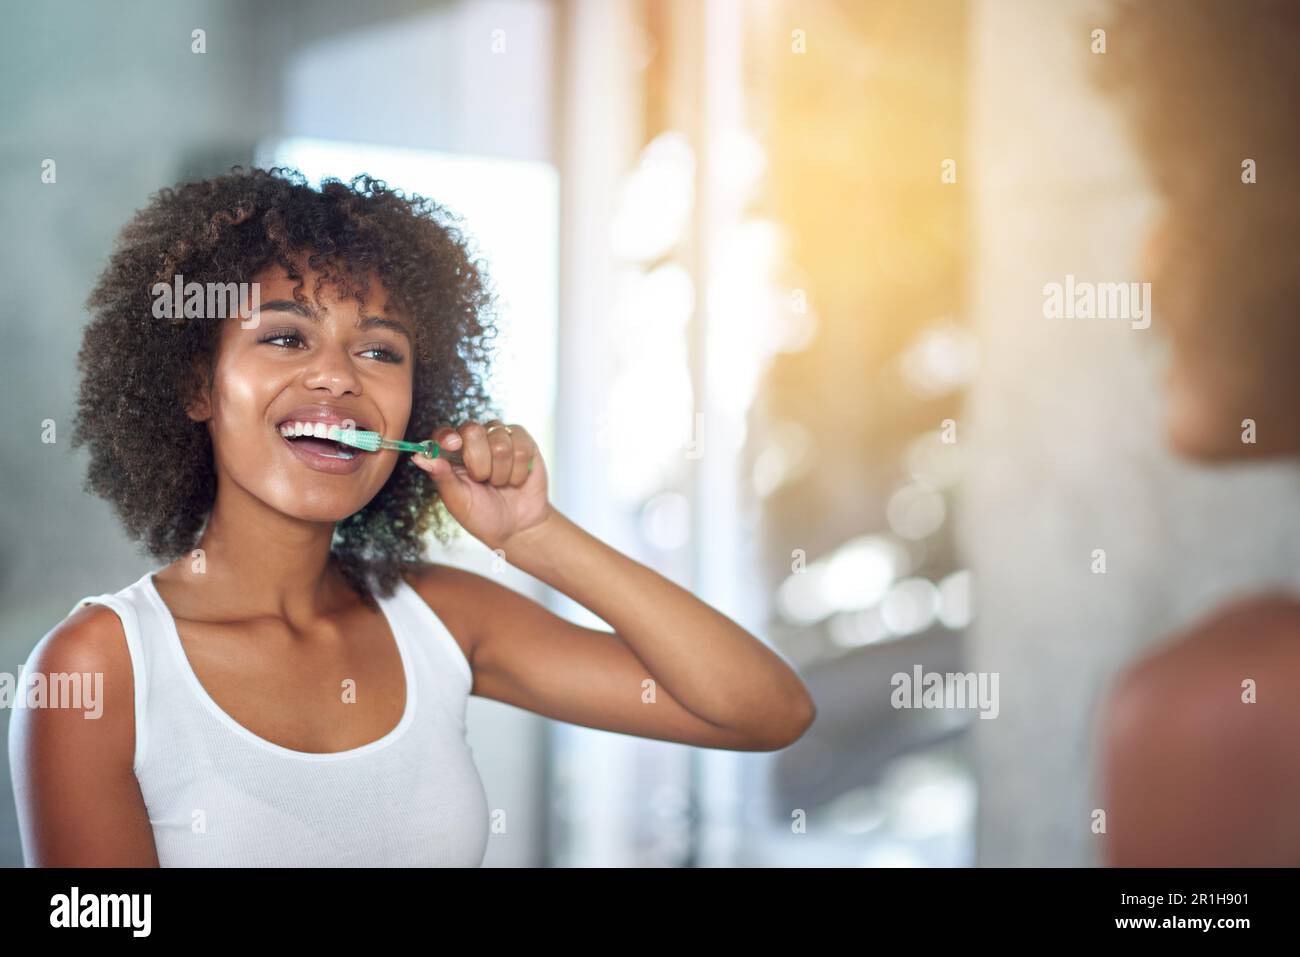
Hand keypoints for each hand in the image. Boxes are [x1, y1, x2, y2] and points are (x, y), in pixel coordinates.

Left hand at [409, 419, 552, 552]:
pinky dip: (519, 469)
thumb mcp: (458, 502)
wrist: (517, 528)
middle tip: (482, 480)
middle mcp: (475, 442)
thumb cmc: (483, 516)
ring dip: (501, 470)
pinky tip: (515, 479)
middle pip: (473, 430)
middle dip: (479, 462)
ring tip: (500, 483)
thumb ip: (442, 477)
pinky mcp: (523, 442)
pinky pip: (521, 445)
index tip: (453, 445)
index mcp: (452, 455)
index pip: (444, 433)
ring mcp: (500, 439)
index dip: (447, 436)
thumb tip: (419, 457)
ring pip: (500, 440)